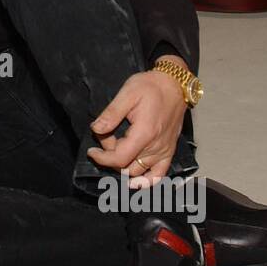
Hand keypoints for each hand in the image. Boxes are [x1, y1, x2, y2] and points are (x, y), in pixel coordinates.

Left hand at [87, 60, 186, 188]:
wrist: (174, 84)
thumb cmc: (150, 87)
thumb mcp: (127, 94)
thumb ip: (111, 114)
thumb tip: (96, 129)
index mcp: (144, 134)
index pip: (119, 159)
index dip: (102, 158)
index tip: (91, 151)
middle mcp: (156, 147)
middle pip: (127, 166)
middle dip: (111, 156)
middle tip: (108, 136)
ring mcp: (164, 151)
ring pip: (138, 172)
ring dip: (124, 165)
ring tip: (119, 146)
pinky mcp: (169, 151)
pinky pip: (159, 174)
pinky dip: (146, 181)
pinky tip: (134, 179)